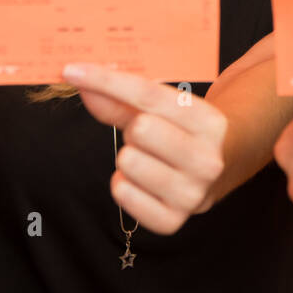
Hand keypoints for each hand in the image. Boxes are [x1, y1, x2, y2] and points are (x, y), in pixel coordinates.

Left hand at [63, 63, 227, 234]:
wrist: (219, 170)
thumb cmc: (183, 133)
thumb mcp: (164, 110)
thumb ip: (121, 98)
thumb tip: (81, 83)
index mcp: (210, 123)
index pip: (149, 94)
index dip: (105, 80)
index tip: (72, 71)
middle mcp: (207, 160)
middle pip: (140, 128)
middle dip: (132, 127)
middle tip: (145, 135)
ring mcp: (192, 194)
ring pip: (128, 161)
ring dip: (128, 156)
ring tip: (147, 158)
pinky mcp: (172, 221)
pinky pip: (122, 192)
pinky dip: (123, 183)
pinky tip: (141, 181)